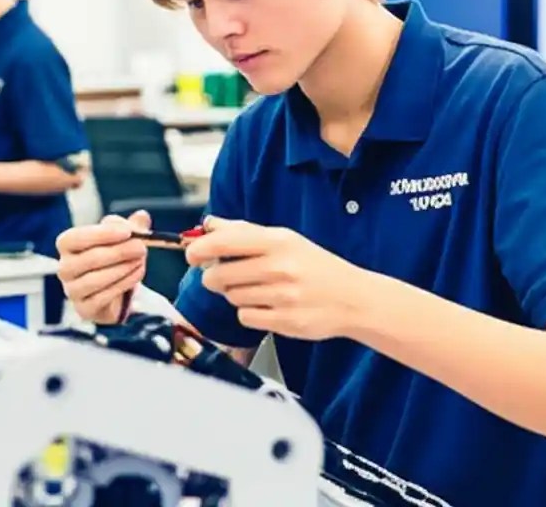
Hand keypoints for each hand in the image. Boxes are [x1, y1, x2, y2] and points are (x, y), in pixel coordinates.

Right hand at [55, 211, 150, 323]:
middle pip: (89, 259)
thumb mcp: (122, 238)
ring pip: (96, 279)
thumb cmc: (113, 259)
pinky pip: (103, 297)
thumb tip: (142, 216)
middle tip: (141, 247)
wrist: (114, 292)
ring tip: (140, 261)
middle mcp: (64, 268)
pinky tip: (136, 274)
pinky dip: (123, 284)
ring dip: (122, 269)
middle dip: (118, 252)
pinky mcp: (84, 309)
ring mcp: (72, 291)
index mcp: (67, 245)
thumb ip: (132, 226)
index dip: (101, 234)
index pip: (75, 238)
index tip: (127, 231)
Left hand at [185, 217, 363, 340]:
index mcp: (277, 241)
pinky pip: (245, 317)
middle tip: (225, 276)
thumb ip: (244, 231)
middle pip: (218, 275)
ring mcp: (282, 296)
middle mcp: (279, 267)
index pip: (223, 242)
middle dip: (215, 277)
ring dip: (236, 295)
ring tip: (259, 289)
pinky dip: (250, 314)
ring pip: (231, 297)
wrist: (354, 299)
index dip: (198, 249)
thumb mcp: (285, 240)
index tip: (191, 254)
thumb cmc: (316, 267)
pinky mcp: (284, 322)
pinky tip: (268, 306)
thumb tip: (209, 223)